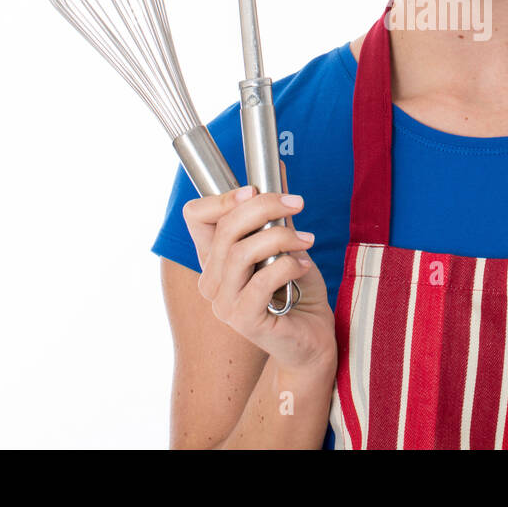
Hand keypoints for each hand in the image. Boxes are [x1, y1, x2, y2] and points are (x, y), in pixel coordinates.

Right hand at [181, 160, 335, 375]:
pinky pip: (261, 281)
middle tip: (296, 203)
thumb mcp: (286, 243)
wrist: (312, 337)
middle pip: (225, 228)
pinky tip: (304, 266)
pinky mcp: (243, 320)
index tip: (255, 188)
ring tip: (307, 240)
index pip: (195, 216)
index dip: (222, 197)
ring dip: (281, 237)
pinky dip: (288, 265)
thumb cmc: (297, 290)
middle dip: (265, 207)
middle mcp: (211, 280)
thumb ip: (276, 214)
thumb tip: (280, 169)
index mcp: (214, 258)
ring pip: (241, 252)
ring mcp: (223, 303)